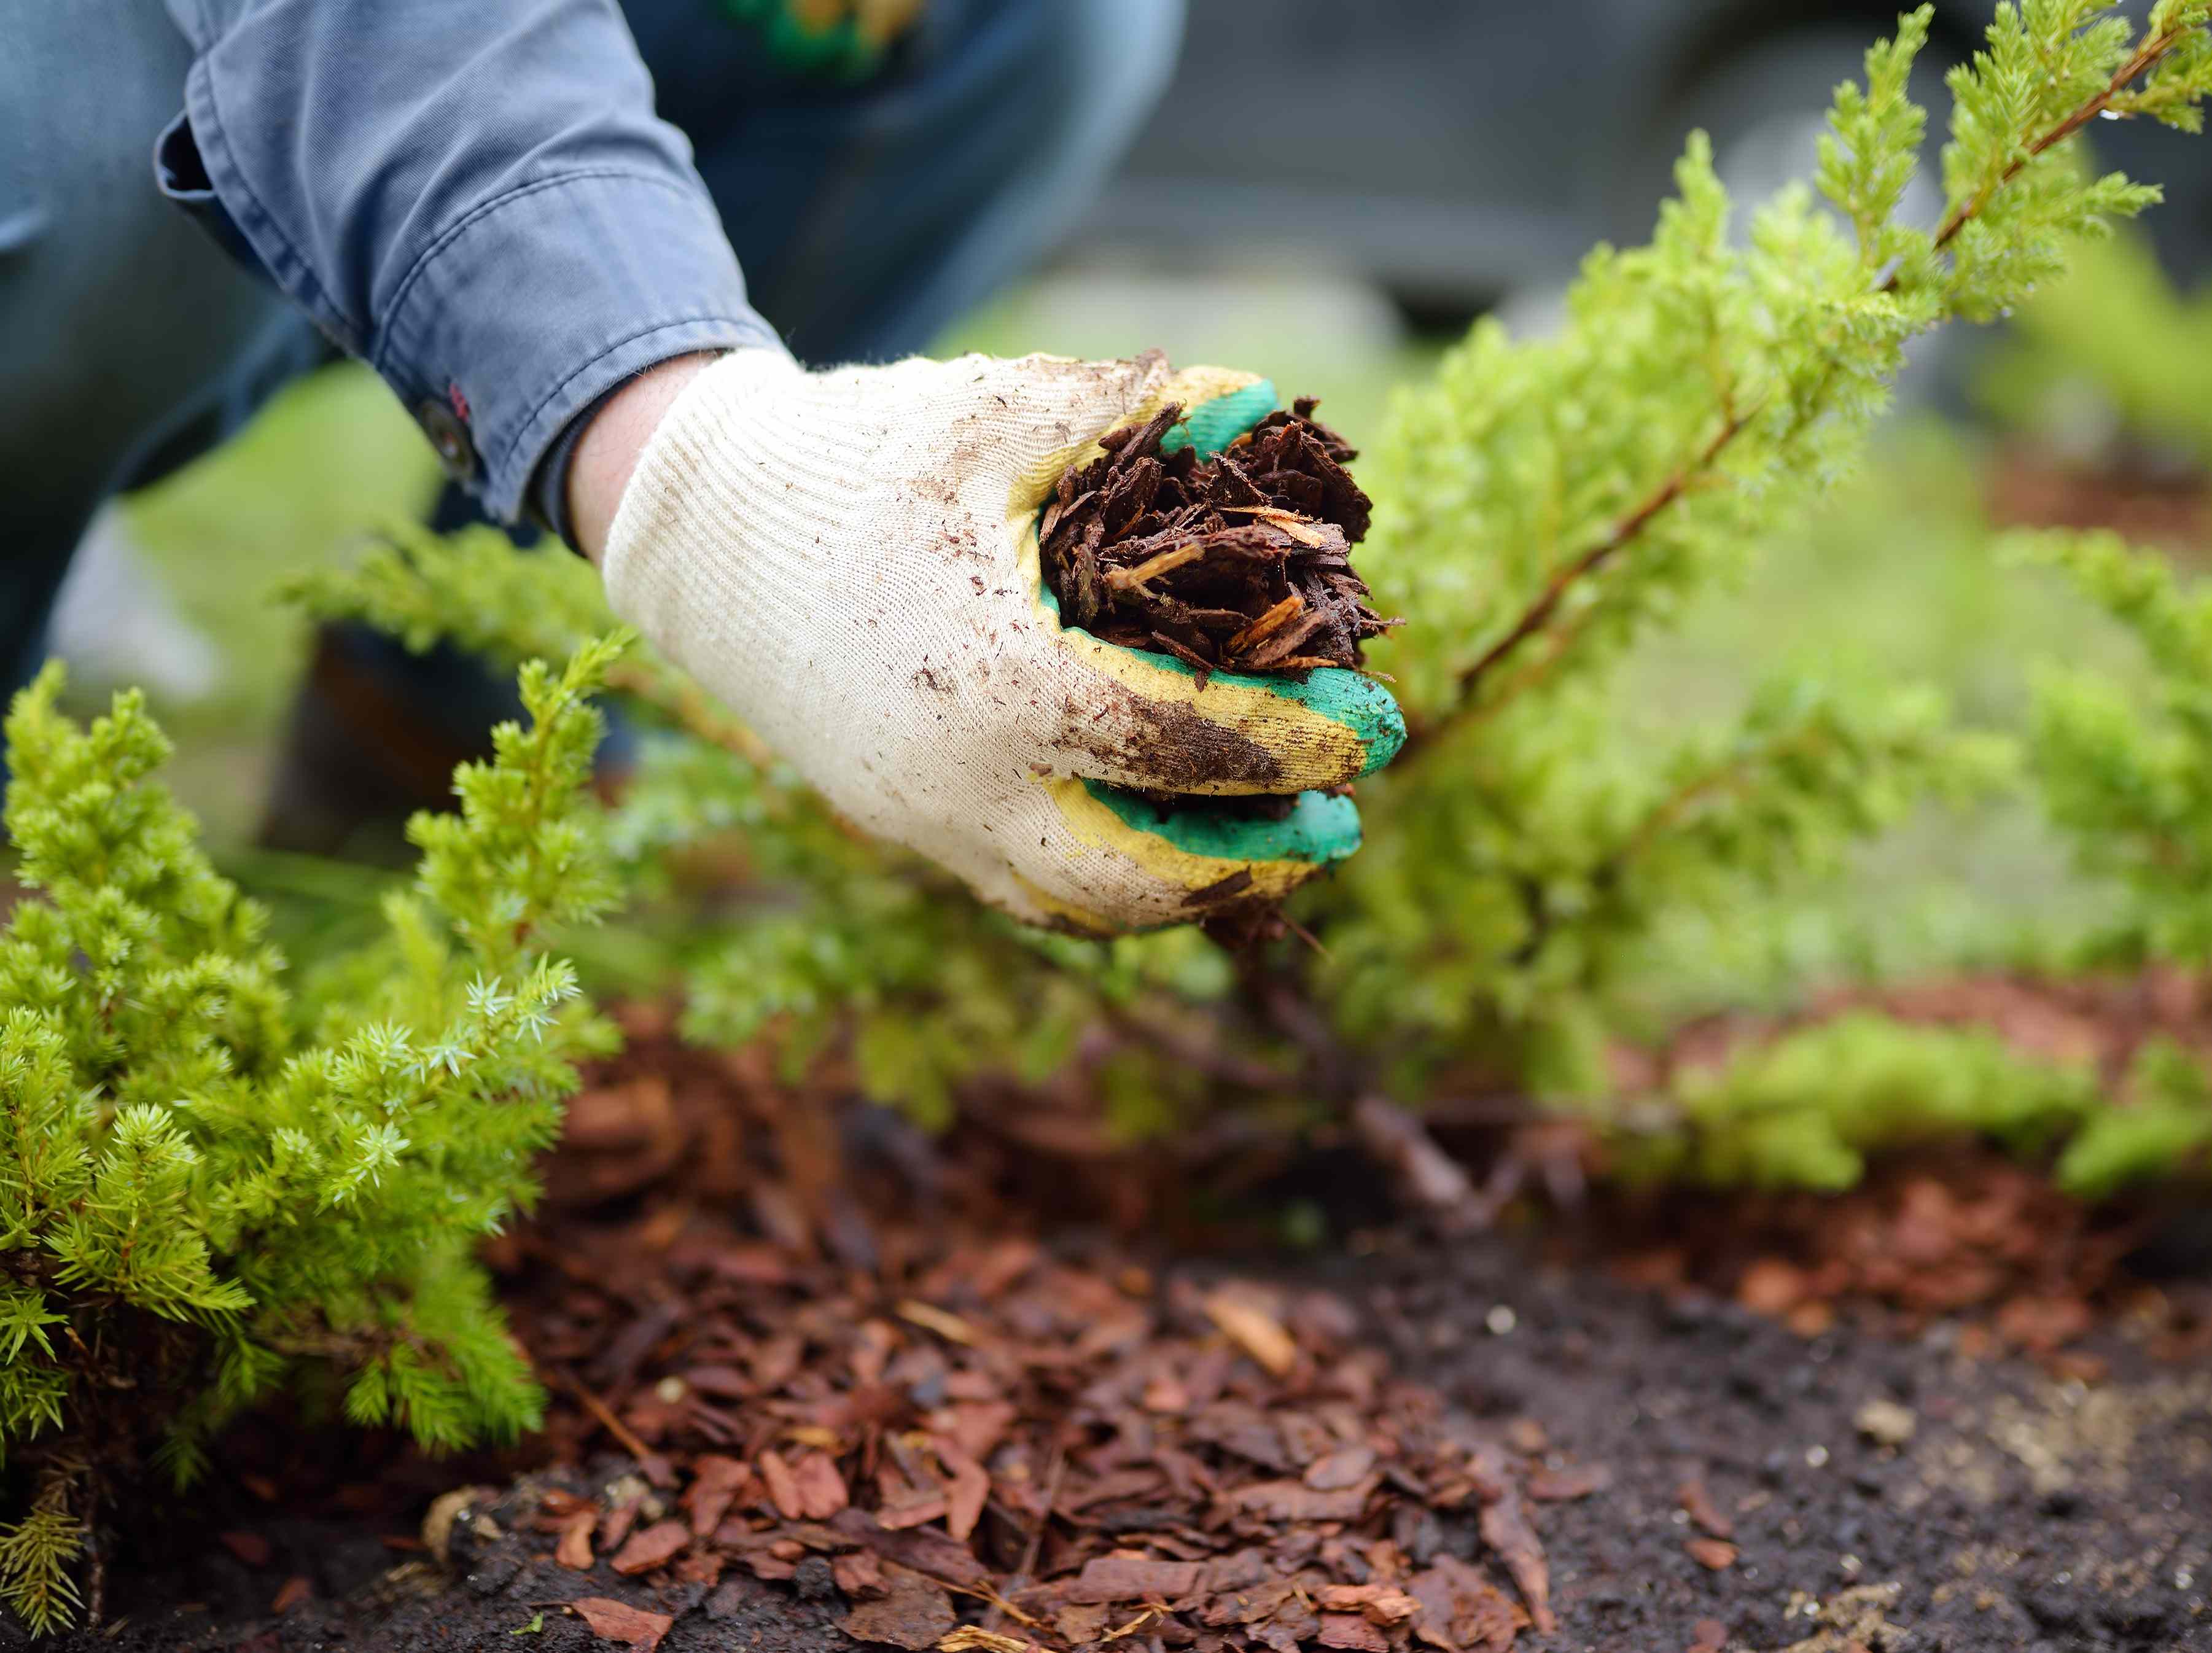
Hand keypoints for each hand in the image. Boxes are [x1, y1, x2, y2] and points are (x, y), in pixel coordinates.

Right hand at [590, 349, 1401, 932]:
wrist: (703, 532)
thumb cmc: (859, 457)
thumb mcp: (998, 413)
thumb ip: (1137, 410)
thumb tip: (1268, 405)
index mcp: (997, 682)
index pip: (1179, 745)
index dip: (1291, 741)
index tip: (1368, 722)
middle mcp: (959, 783)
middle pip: (1141, 878)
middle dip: (1257, 854)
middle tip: (1342, 814)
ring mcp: (925, 823)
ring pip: (1085, 908)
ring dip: (1195, 892)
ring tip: (1280, 844)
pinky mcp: (905, 829)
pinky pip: (1031, 892)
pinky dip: (1118, 888)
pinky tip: (1179, 844)